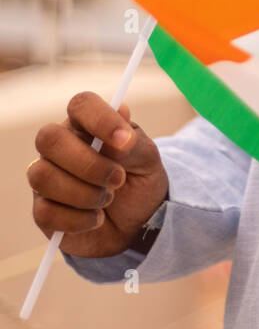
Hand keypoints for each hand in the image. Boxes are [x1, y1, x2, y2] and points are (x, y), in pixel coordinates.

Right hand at [28, 91, 168, 257]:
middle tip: (118, 179)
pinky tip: (96, 219)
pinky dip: (78, 219)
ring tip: (108, 199)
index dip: (101, 119)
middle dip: (88, 163)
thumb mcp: (147, 160)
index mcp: (87, 125)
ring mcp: (47, 177)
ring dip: (84, 193)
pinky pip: (45, 212)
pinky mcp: (42, 211)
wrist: (137, 224)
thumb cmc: (138, 182)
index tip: (126, 141)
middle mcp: (60, 147)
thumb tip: (121, 113)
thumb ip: (133, 141)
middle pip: (49, 138)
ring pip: (42, 176)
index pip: (81, 105)